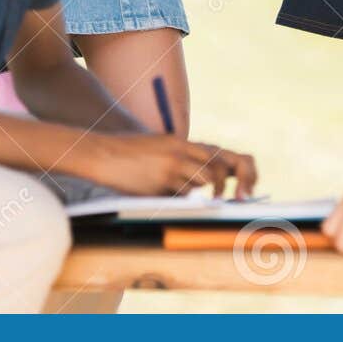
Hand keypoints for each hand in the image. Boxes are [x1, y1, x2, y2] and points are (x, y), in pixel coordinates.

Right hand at [89, 134, 258, 198]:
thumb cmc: (129, 153)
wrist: (102, 154)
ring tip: (168, 186)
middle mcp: (179, 152)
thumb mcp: (160, 146)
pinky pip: (178, 197)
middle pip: (215, 171)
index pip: (217, 156)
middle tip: (224, 198)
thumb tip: (207, 180)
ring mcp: (170, 168)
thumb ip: (182, 157)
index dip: (233, 172)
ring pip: (198, 187)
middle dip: (223, 187)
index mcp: (180, 142)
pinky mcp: (160, 184)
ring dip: (190, 192)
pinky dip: (173, 199)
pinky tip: (154, 190)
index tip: (240, 189)